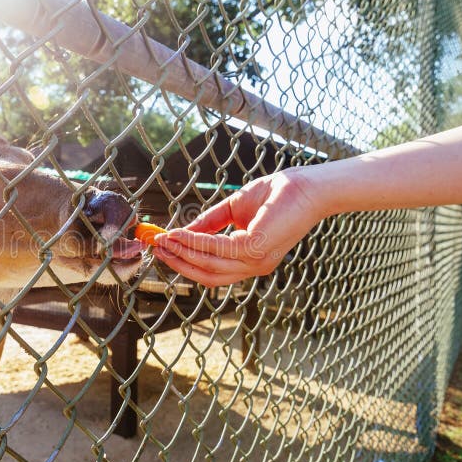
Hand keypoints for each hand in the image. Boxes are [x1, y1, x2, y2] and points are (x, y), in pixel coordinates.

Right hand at [152, 169, 323, 286]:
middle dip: (179, 262)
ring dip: (182, 252)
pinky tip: (181, 233)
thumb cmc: (276, 194)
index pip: (213, 271)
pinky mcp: (255, 249)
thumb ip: (210, 223)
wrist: (305, 186)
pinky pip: (216, 248)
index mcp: (251, 261)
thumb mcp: (234, 210)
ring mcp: (256, 261)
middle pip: (208, 275)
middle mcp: (254, 266)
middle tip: (156, 249)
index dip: (186, 262)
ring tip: (164, 240)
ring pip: (209, 265)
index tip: (163, 249)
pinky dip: (195, 242)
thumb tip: (183, 233)